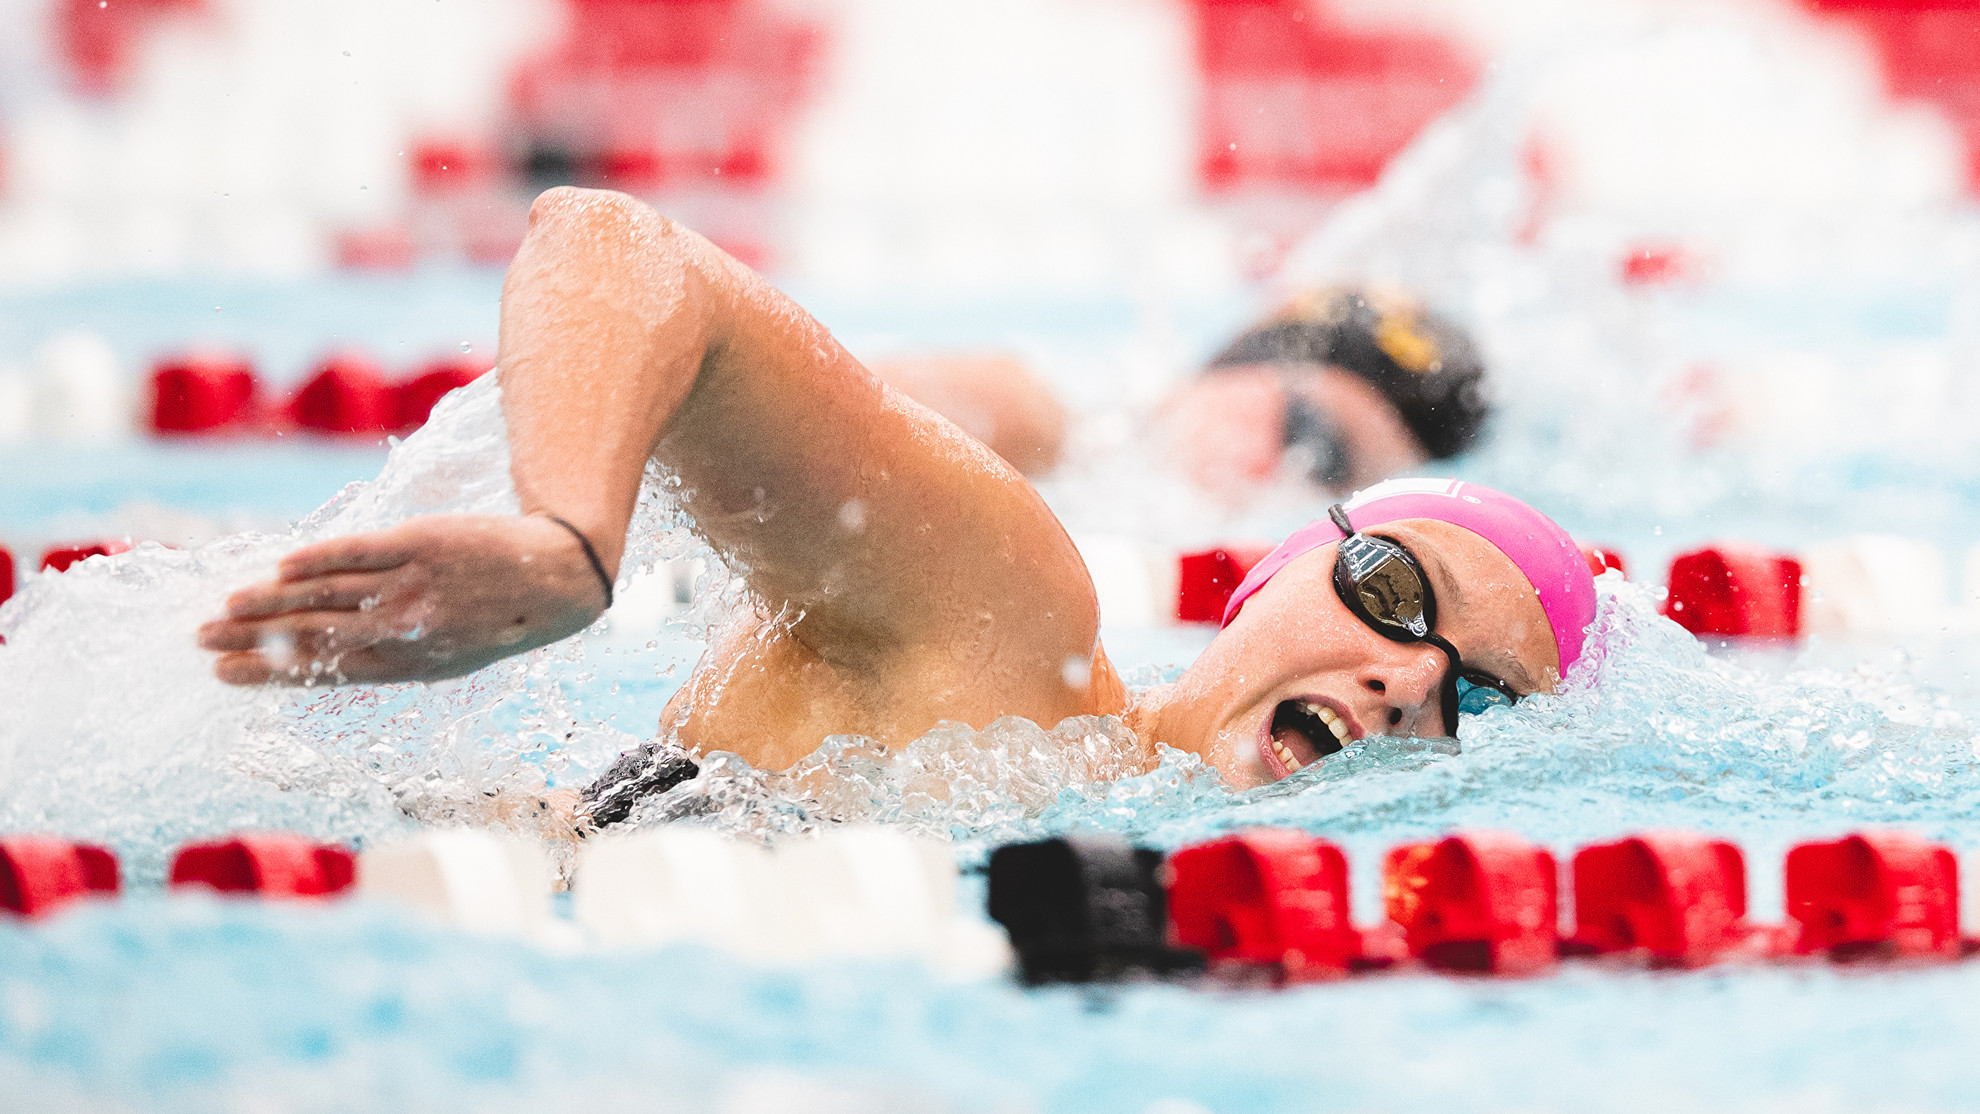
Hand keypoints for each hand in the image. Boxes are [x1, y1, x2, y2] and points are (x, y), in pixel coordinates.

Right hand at [199, 514, 611, 685]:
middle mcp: (402, 629)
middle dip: (252, 637)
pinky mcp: (418, 544)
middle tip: (201, 637)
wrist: (554, 579)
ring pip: (326, 594)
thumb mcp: (447, 658)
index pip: (323, 671)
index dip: (269, 673)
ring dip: (269, 599)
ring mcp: (408, 586)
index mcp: (406, 664)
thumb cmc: (496, 620)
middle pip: (312, 635)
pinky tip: (281, 564)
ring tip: (225, 604)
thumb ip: (391, 654)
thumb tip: (332, 655)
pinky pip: (357, 552)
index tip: (222, 673)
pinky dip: (317, 559)